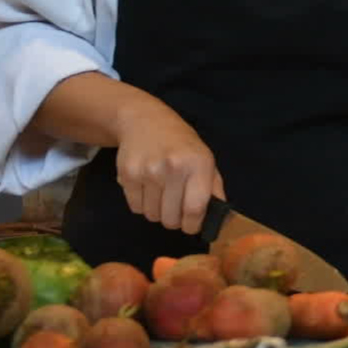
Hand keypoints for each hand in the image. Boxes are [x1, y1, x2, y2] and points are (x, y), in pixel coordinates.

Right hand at [114, 98, 224, 235]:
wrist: (145, 121)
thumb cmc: (181, 144)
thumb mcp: (206, 159)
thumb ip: (213, 188)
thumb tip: (220, 218)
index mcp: (198, 164)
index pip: (195, 208)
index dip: (193, 225)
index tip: (192, 225)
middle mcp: (173, 168)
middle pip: (171, 218)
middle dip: (175, 220)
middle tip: (176, 208)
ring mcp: (147, 171)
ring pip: (152, 215)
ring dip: (158, 212)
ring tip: (161, 194)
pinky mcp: (127, 175)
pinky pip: (135, 208)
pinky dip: (142, 205)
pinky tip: (147, 188)